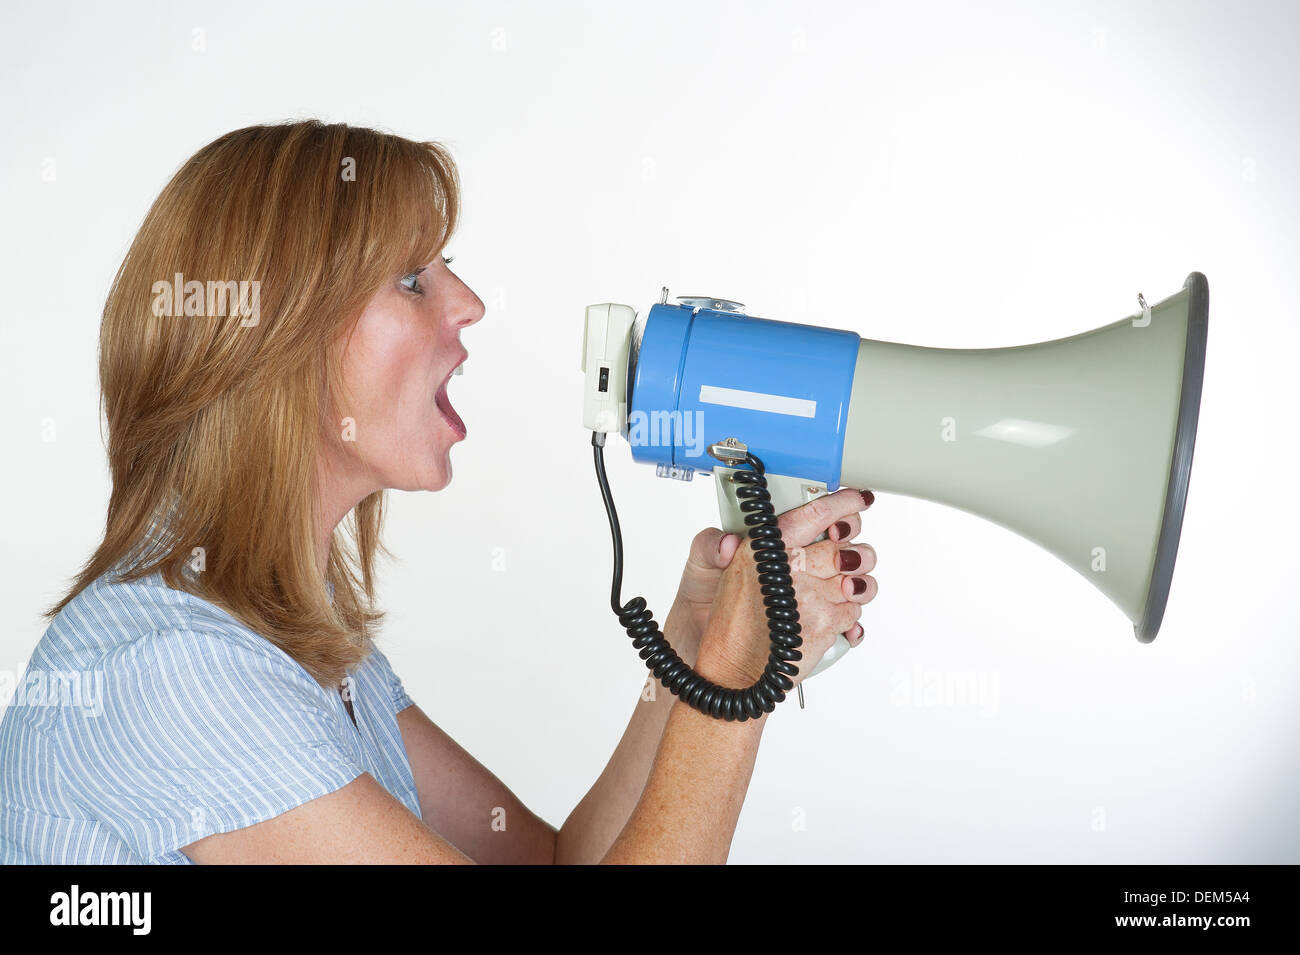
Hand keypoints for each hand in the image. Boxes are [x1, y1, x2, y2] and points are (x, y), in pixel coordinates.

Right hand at [694, 488, 877, 688]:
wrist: (733, 668)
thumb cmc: (735, 623)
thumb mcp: (744, 570)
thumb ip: (779, 547)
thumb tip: (821, 531)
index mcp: (768, 546)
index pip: (818, 512)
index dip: (845, 503)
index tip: (859, 501)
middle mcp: (790, 566)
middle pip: (847, 547)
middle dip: (855, 556)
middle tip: (846, 563)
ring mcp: (811, 595)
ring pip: (859, 580)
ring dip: (856, 588)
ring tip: (839, 594)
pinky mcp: (825, 623)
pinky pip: (855, 612)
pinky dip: (846, 618)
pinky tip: (823, 619)